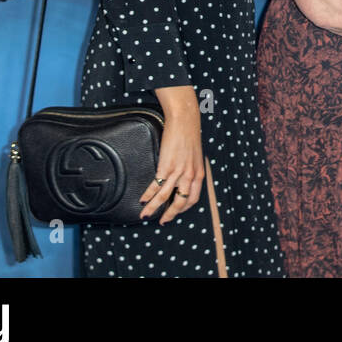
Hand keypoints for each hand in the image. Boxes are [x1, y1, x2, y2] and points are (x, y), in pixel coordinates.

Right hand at [140, 85, 203, 223]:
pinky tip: (143, 199)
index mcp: (199, 173)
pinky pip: (156, 185)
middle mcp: (190, 175)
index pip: (193, 198)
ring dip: (154, 208)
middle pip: (180, 202)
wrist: (185, 120)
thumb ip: (191, 168)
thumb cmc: (189, 136)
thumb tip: (183, 178)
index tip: (175, 212)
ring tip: (145, 215)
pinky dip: (148, 194)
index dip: (183, 208)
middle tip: (162, 221)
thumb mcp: (195, 156)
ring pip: (165, 197)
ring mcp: (178, 171)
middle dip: (170, 214)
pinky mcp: (166, 165)